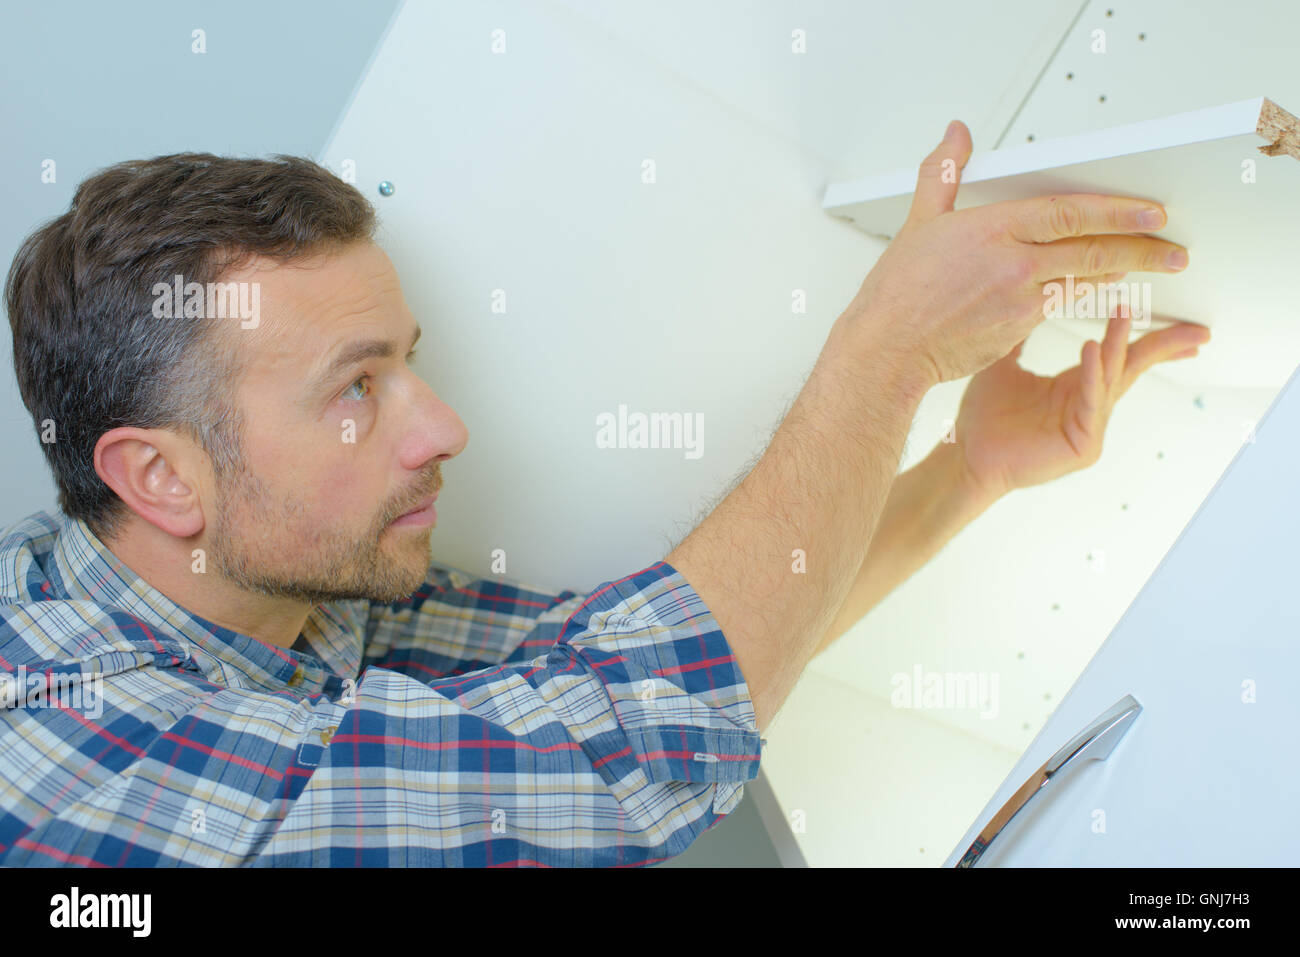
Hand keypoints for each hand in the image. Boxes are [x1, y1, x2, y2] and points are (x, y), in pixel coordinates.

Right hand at [844, 120, 1189, 387]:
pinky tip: (1102, 293)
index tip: (1150, 211)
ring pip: (1084, 281)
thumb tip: (956, 134)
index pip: (1070, 212)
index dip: (1117, 210)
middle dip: (1141, 247)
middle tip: (1172, 247)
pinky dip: (1088, 297)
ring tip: (1149, 267)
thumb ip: (943, 172)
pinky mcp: (1017, 330)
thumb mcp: (919, 220)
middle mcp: (1014, 264)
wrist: (887, 350)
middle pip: (1092, 249)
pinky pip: (1063, 308)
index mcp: (993, 229)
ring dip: (1122, 274)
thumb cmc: (898, 293)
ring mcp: (1019, 301)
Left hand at [950, 302, 1211, 500]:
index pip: (1122, 356)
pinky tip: (1092, 347)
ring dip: (1117, 344)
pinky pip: (1090, 401)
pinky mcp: (1081, 444)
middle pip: (1132, 367)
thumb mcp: (1004, 365)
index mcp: (1076, 386)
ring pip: (1109, 377)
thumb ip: (1020, 333)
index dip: (1150, 338)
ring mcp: (1088, 426)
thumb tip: (1026, 298)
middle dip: (1164, 346)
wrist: (966, 456)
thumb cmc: (984, 417)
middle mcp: (1088, 404)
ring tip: (1123, 311)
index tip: (1183, 322)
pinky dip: (1091, 374)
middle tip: (1196, 328)